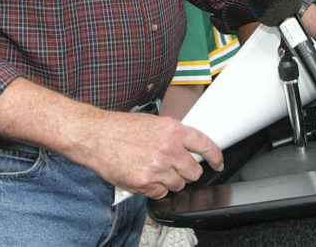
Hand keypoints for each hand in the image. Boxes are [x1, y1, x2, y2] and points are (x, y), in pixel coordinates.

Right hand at [75, 110, 221, 199]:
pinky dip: (155, 188)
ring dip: (170, 180)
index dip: (215, 156)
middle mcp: (168, 149)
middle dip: (187, 172)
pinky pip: (161, 193)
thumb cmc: (121, 128)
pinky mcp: (145, 183)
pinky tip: (145, 176)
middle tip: (175, 167)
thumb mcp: (154, 123)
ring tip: (155, 169)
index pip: (205, 144)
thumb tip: (188, 148)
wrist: (97, 136)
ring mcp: (157, 168)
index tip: (217, 163)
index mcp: (173, 130)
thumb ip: (173, 136)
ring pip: (178, 185)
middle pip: (193, 171)